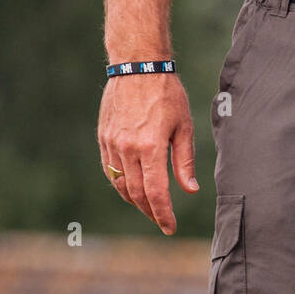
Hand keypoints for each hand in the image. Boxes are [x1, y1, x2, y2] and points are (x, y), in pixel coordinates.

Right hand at [98, 73, 198, 233]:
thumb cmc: (166, 93)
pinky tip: (131, 189)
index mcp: (151, 147)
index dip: (164, 215)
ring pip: (121, 185)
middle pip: (137, 194)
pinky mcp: (104, 137)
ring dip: (135, 201)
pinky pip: (110, 170)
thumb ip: (184, 161)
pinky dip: (120, 185)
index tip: (170, 228)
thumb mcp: (183, 127)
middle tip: (162, 221)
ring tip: (149, 207)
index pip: (156, 193)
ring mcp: (112, 144)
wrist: (137, 65)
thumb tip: (190, 190)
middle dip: (151, 212)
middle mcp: (128, 149)